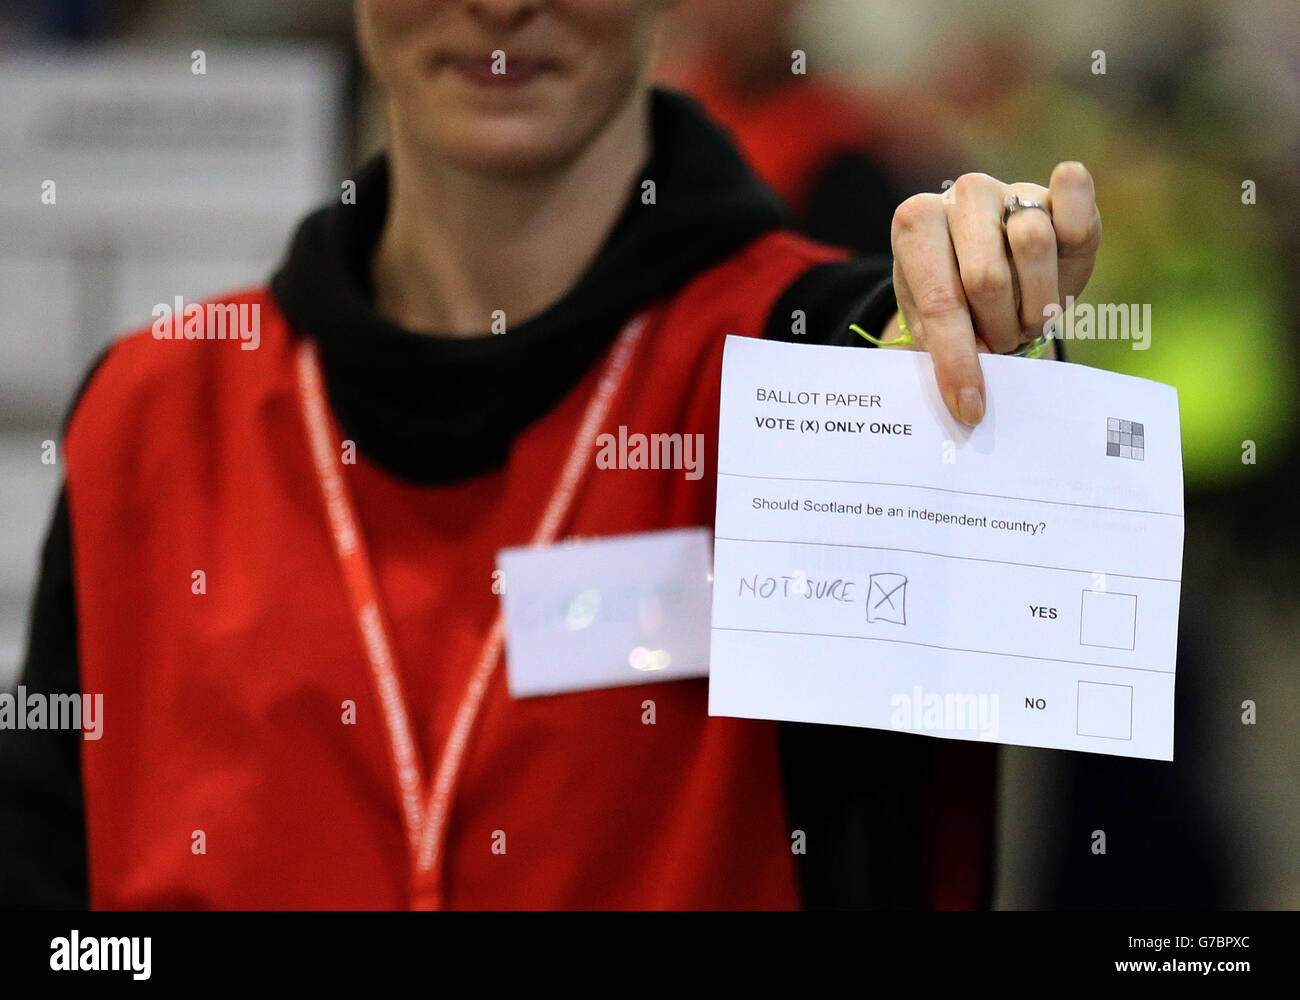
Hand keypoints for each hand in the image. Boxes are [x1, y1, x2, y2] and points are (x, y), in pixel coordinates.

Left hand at [886, 161, 1101, 425]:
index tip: (969, 407)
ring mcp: (1011, 189)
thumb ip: (940, 349)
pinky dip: (1075, 225)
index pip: (940, 302)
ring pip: (1034, 246)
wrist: (980, 260)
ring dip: (1035, 305)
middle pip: (988, 279)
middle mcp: (962, 195)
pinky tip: (1066, 255)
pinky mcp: (1056, 193)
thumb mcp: (927, 324)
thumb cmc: (950, 299)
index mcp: (915, 224)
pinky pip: (1074, 207)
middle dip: (998, 330)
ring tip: (1023, 320)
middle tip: (999, 345)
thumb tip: (968, 400)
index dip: (958, 361)